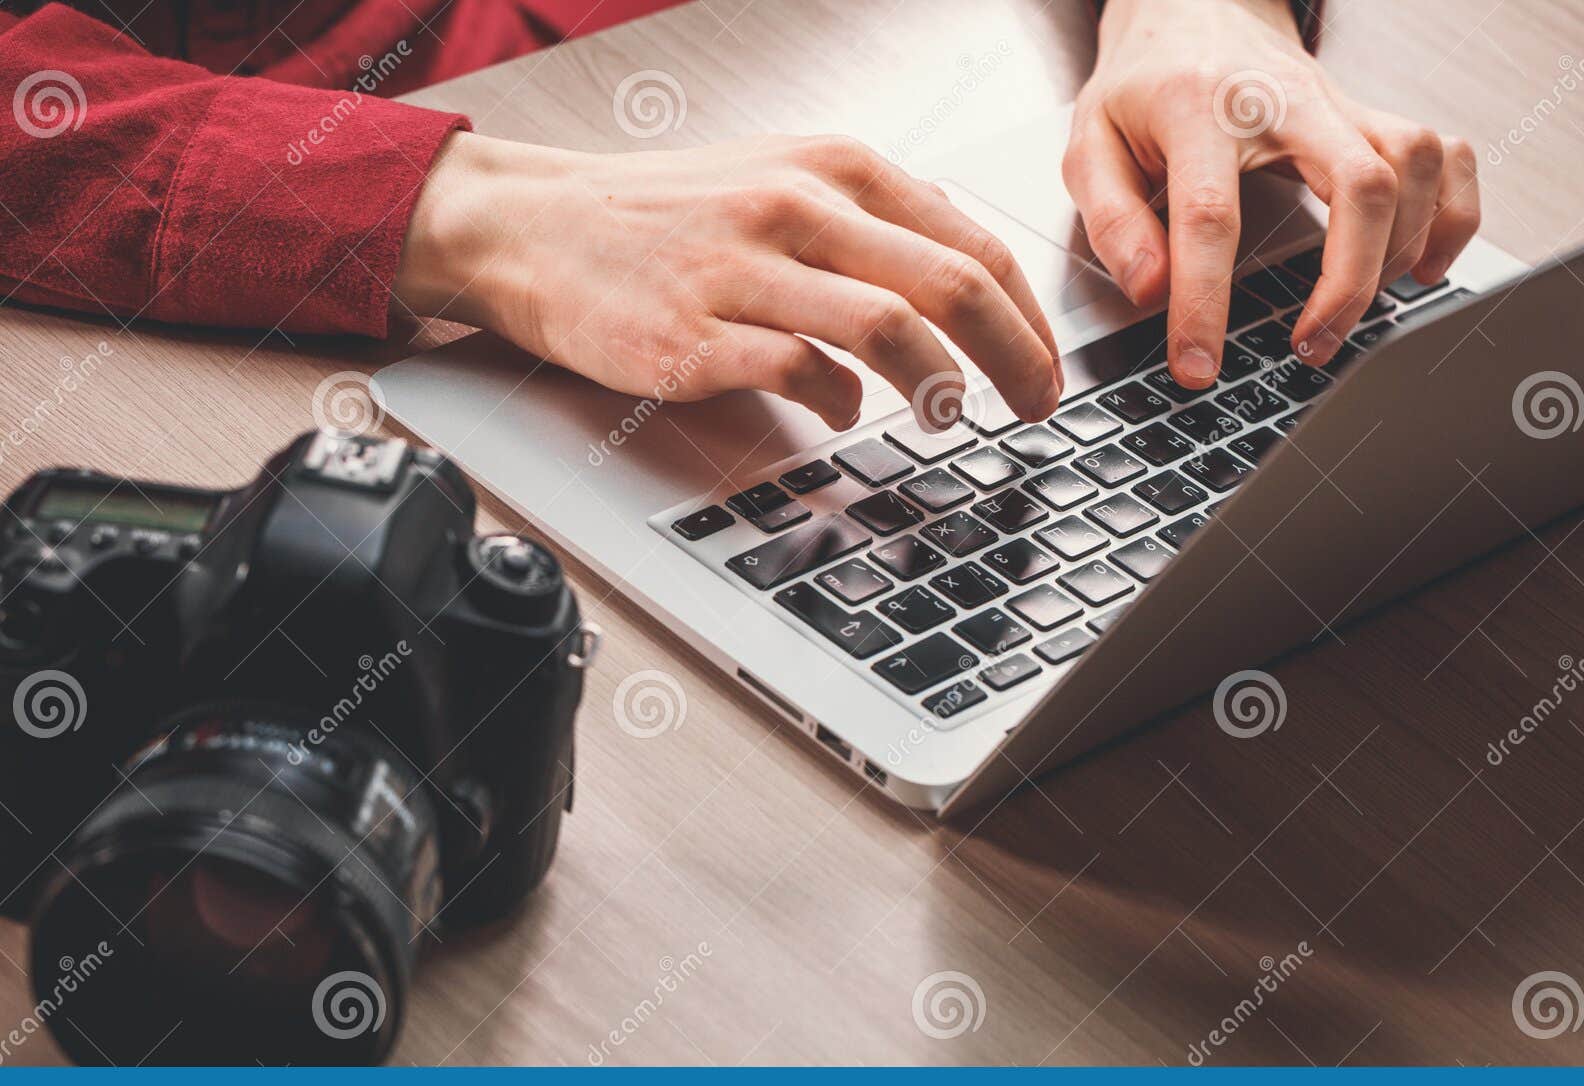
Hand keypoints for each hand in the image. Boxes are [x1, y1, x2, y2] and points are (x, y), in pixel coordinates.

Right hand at [395, 132, 1062, 429]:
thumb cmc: (665, 215)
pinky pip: (802, 373)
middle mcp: (798, 207)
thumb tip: (959, 276)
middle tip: (1037, 405)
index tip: (1045, 363)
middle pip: (952, 284)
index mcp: (833, 168)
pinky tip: (844, 414)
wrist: (537, 227)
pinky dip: (842, 404)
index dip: (1027, 316)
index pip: (971, 240)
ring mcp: (746, 270)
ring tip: (953, 419)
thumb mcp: (779, 178)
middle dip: (1016, 358)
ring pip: (889, 328)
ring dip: (943, 387)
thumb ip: (869, 221)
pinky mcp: (697, 333)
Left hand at [1062, 0, 1480, 388]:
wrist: (1193, 9)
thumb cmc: (1142, 82)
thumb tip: (1150, 290)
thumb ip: (1111, 218)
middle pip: (1360, 185)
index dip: (1205, 302)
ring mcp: (1339, 105)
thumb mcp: (1090, 142)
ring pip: (1415, 166)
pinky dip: (1452, 214)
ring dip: (1401, 250)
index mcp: (1202, 110)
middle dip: (1347, 282)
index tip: (1198, 366)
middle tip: (1309, 346)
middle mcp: (1288, 102)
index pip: (1210, 217)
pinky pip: (1446, 154)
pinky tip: (1421, 265)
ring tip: (1354, 312)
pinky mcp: (1370, 115)